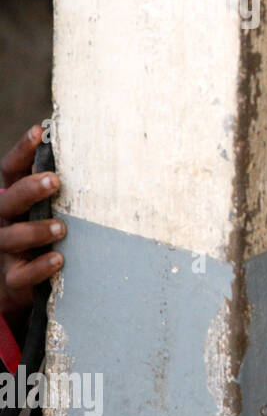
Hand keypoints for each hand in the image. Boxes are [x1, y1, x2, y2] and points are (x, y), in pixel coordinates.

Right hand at [0, 124, 63, 325]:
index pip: (11, 170)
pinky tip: (58, 260)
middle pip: (8, 200)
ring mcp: (6, 251)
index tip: (39, 131)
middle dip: (30, 189)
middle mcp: (6, 221)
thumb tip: (106, 158)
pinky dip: (39, 268)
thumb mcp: (52, 211)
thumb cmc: (46, 236)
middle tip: (54, 180)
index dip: (22, 150)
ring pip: (10, 237)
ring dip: (34, 231)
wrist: (23, 284)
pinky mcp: (13, 278)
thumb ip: (67, 192)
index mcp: (16, 200)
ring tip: (60, 228)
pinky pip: (21, 275)